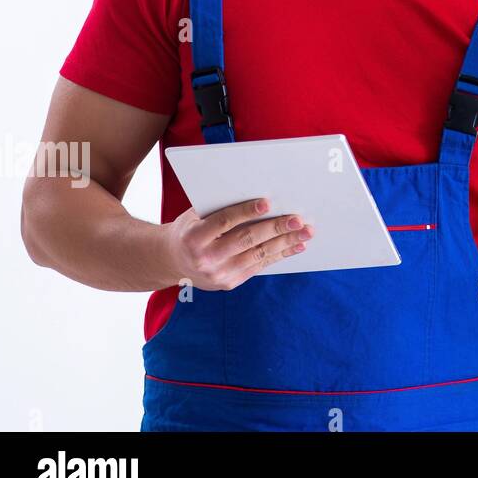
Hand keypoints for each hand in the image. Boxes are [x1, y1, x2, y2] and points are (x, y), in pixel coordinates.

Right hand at [163, 197, 314, 290]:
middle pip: (246, 240)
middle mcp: (205, 259)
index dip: (246, 211)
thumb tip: (260, 194)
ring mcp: (218, 274)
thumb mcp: (196, 215)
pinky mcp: (229, 283)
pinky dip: (281, 255)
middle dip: (275, 228)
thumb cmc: (190, 229)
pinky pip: (260, 266)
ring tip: (306, 233)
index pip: (224, 221)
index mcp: (194, 237)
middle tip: (298, 219)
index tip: (268, 203)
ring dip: (286, 243)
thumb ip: (221, 207)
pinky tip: (297, 246)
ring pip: (258, 255)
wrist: (171, 261)